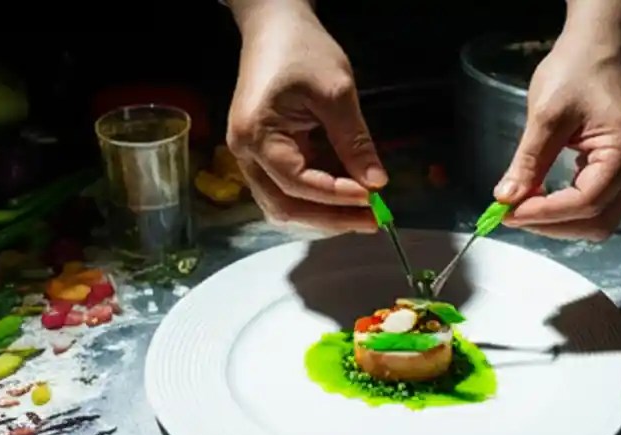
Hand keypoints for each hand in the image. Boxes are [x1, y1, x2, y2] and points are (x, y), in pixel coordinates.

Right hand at [226, 0, 385, 232]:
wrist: (275, 26)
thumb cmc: (303, 51)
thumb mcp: (336, 92)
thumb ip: (354, 141)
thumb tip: (376, 182)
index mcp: (257, 135)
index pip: (298, 183)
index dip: (337, 196)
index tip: (372, 198)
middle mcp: (245, 154)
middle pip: (284, 207)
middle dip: (331, 219)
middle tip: (372, 221)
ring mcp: (250, 158)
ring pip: (283, 206)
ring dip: (323, 216)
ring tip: (362, 215)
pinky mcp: (262, 155)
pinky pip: (286, 191)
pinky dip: (315, 200)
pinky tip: (345, 198)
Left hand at [494, 8, 620, 240]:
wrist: (597, 49)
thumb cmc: (576, 71)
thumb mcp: (546, 115)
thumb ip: (529, 160)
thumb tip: (506, 198)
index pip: (587, 201)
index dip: (546, 213)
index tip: (509, 212)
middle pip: (597, 221)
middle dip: (552, 224)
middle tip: (512, 214)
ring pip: (598, 220)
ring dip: (560, 222)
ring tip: (524, 208)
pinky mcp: (616, 172)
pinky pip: (596, 206)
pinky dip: (566, 211)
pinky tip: (540, 199)